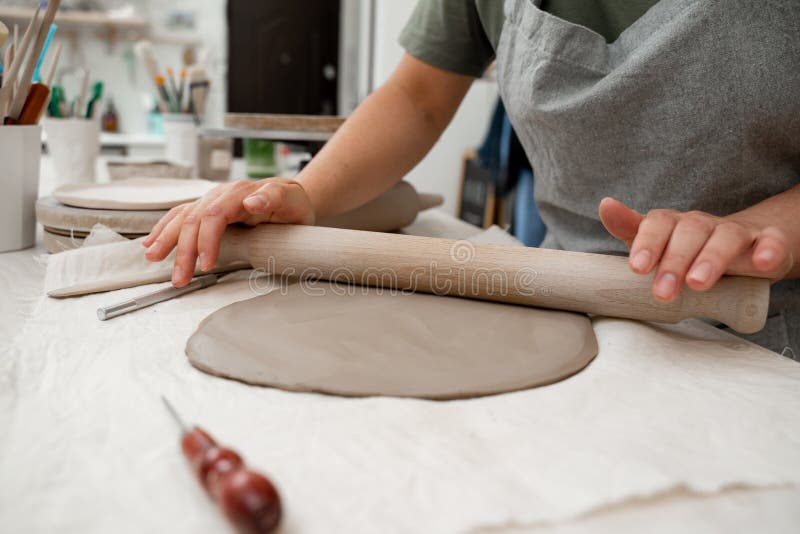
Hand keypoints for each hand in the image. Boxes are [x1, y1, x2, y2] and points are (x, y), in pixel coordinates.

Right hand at [143, 178, 315, 286]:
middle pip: (194, 220)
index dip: (207, 241)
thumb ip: (273, 197)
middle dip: (184, 251)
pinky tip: (152, 242)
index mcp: (238, 192)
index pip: (215, 216)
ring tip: (154, 258)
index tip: (207, 265)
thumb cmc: (292, 202)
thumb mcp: (290, 198)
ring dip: (167, 240)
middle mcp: (220, 195)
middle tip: (180, 278)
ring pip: (183, 219)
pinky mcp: (207, 210)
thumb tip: (252, 200)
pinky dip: (164, 229)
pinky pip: (180, 216)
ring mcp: (211, 201)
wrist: (292, 197)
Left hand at [599, 197, 792, 301]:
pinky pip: (772, 242)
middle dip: (674, 262)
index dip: (647, 243)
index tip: (637, 267)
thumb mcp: (658, 242)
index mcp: (676, 224)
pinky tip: (762, 261)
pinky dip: (768, 250)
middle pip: (690, 233)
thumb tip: (605, 206)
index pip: (659, 224)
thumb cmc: (692, 249)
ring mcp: (737, 232)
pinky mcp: (768, 243)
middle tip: (662, 291)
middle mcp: (705, 224)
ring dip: (711, 259)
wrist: (744, 246)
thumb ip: (631, 229)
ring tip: (697, 282)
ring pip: (726, 237)